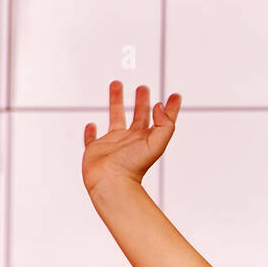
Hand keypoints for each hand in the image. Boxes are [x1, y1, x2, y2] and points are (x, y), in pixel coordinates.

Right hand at [82, 80, 181, 196]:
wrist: (111, 182)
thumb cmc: (134, 166)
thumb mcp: (156, 144)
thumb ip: (164, 125)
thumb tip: (160, 106)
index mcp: (147, 139)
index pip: (162, 120)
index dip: (170, 109)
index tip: (176, 95)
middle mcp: (132, 140)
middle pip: (139, 116)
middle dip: (142, 101)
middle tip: (143, 87)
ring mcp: (113, 144)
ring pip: (115, 118)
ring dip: (116, 102)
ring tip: (116, 84)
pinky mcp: (96, 149)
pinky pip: (92, 138)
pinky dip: (91, 131)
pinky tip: (92, 124)